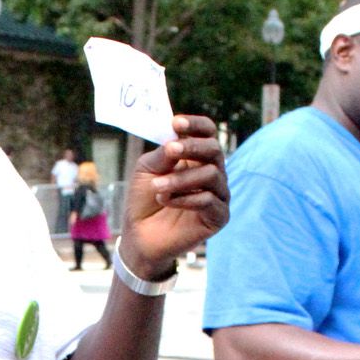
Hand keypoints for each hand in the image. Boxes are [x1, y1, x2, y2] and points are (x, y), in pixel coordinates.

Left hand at [118, 115, 228, 279]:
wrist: (140, 236)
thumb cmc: (144, 200)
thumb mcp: (147, 170)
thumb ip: (162, 154)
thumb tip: (175, 141)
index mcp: (196, 158)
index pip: (207, 133)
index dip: (195, 125)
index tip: (175, 123)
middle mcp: (212, 173)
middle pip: (214, 149)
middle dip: (191, 147)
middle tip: (170, 150)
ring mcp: (218, 195)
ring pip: (211, 174)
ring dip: (181, 178)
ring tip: (158, 187)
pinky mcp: (219, 217)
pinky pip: (208, 200)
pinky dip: (185, 199)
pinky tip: (167, 202)